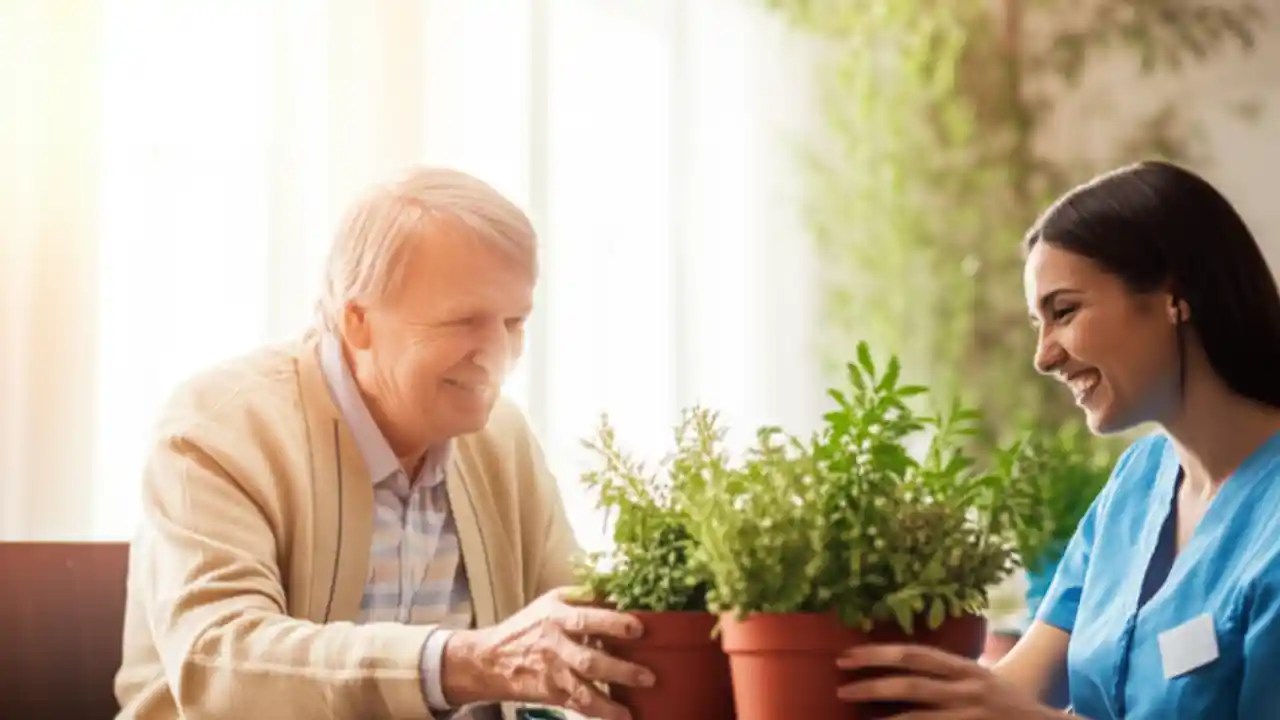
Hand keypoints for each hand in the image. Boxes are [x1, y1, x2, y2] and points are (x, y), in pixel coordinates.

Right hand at [442, 587, 654, 719]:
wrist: (492, 659)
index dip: (612, 623)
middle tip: (648, 676)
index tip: (638, 628)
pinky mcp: (552, 694)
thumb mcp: (550, 601)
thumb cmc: (528, 625)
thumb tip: (619, 588)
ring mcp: (553, 674)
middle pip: (589, 661)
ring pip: (583, 691)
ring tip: (632, 709)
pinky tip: (620, 717)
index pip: (586, 619)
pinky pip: (578, 706)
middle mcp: (554, 646)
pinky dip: (599, 713)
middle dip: (620, 670)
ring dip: (610, 703)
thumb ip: (583, 595)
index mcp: (556, 617)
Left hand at [836, 644, 1068, 718]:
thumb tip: (895, 664)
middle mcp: (967, 689)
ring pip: (918, 718)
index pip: (914, 655)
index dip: (878, 654)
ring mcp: (970, 716)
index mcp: (964, 668)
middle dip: (872, 685)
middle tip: (841, 689)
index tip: (846, 656)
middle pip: (911, 684)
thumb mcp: (976, 677)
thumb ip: (942, 672)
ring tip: (857, 718)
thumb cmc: (1003, 700)